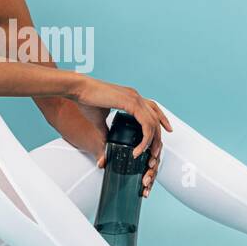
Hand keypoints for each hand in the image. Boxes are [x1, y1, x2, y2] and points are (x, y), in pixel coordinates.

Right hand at [73, 76, 172, 197]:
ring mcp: (135, 98)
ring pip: (153, 122)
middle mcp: (135, 96)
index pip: (153, 108)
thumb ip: (105, 131)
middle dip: (158, 137)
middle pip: (156, 117)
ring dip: (153, 141)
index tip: (168, 130)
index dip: (162, 119)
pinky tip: (139, 149)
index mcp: (131, 97)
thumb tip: (106, 144)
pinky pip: (145, 123)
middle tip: (155, 152)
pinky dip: (145, 138)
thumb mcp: (99, 120)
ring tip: (148, 155)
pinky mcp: (131, 103)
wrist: (78, 90)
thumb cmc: (86, 101)